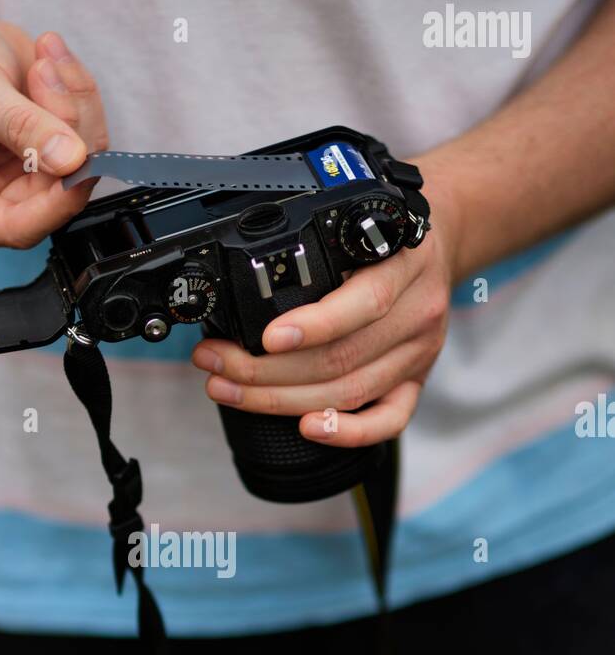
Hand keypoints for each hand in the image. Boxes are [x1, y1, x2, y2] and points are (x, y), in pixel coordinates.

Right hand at [0, 0, 107, 249]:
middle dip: (66, 128)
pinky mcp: (41, 165)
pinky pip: (84, 144)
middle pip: (56, 195)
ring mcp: (17, 188)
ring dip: (75, 106)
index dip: (58, 198)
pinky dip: (78, 100)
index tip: (82, 156)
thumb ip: (22, 126)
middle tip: (46, 71)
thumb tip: (72, 160)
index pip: (18, 228)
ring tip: (44, 59)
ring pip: (78, 168)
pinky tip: (51, 63)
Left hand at [191, 162, 462, 445]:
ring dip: (281, 399)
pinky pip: (388, 420)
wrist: (438, 244)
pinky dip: (347, 432)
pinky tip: (309, 428)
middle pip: (342, 358)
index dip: (314, 326)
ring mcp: (418, 354)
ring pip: (349, 391)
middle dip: (266, 369)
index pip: (364, 304)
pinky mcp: (416, 382)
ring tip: (230, 390)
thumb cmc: (386, 237)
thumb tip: (246, 284)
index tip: (267, 337)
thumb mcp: (358, 223)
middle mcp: (416, 313)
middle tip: (216, 363)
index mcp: (403, 266)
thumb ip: (320, 251)